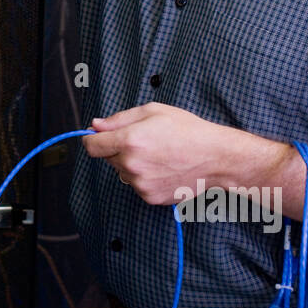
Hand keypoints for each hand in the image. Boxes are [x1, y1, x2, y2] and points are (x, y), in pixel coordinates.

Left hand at [82, 103, 228, 205]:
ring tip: (158, 154)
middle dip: (117, 149)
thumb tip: (95, 125)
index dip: (92, 139)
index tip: (98, 136)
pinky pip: (136, 185)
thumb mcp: (153, 111)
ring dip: (131, 164)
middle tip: (143, 141)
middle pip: (107, 158)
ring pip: (122, 172)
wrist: (216, 157)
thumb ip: (119, 119)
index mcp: (130, 141)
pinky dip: (144, 177)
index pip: (91, 146)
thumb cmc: (188, 130)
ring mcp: (140, 184)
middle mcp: (132, 165)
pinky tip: (163, 168)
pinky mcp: (149, 197)